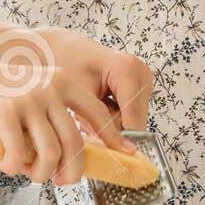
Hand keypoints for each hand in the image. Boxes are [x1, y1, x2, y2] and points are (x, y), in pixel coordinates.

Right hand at [0, 49, 120, 186]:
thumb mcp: (34, 95)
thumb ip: (54, 117)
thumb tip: (77, 158)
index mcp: (63, 82)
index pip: (99, 115)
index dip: (114, 140)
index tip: (127, 157)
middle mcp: (50, 88)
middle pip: (75, 143)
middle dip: (72, 171)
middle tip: (62, 182)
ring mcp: (28, 99)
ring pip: (50, 154)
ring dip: (40, 174)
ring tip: (29, 173)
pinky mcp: (4, 112)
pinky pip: (19, 155)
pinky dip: (13, 168)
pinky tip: (5, 164)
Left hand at [34, 27, 153, 152]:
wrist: (60, 49)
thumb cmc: (64, 67)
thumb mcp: (76, 97)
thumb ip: (96, 123)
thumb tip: (111, 153)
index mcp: (127, 69)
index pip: (132, 119)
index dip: (118, 140)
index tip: (104, 154)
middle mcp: (141, 73)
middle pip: (135, 121)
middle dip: (112, 131)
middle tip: (87, 129)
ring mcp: (143, 79)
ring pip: (133, 120)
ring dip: (112, 124)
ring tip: (88, 115)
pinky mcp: (140, 86)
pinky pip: (131, 114)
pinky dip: (113, 117)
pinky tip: (96, 109)